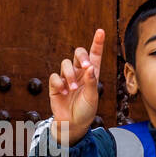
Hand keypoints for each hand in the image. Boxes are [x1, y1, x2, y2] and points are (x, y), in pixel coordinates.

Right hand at [48, 29, 103, 145]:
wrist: (73, 124)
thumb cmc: (86, 110)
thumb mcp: (92, 97)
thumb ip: (91, 81)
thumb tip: (90, 66)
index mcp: (92, 74)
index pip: (94, 55)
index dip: (97, 43)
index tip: (100, 31)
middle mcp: (79, 73)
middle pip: (77, 53)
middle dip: (81, 56)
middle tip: (85, 66)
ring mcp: (67, 78)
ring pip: (65, 64)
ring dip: (70, 75)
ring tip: (73, 89)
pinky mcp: (55, 85)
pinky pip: (55, 76)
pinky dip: (60, 83)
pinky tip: (64, 93)